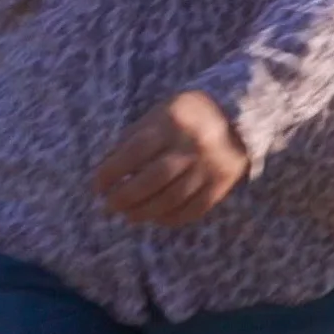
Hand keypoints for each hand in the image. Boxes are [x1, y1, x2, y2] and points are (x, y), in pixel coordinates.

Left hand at [93, 91, 250, 227]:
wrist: (236, 115)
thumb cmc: (184, 116)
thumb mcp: (157, 114)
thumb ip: (132, 138)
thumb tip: (106, 168)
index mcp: (171, 123)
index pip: (134, 152)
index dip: (111, 172)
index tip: (97, 186)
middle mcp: (191, 145)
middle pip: (152, 179)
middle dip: (125, 197)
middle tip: (109, 206)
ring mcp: (209, 166)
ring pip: (172, 199)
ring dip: (144, 212)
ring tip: (128, 216)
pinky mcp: (222, 183)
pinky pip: (193, 209)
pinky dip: (171, 218)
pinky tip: (155, 219)